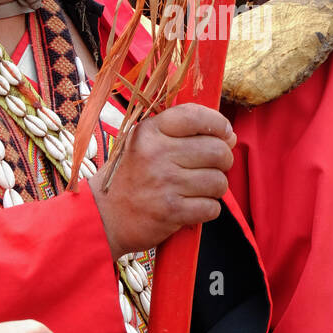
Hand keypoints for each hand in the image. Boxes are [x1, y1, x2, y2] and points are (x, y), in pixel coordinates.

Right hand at [87, 104, 235, 257]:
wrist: (104, 216)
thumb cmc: (130, 176)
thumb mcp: (144, 142)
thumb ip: (182, 133)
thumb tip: (229, 135)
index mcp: (150, 131)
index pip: (196, 116)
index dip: (219, 124)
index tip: (224, 134)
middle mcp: (157, 153)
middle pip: (217, 151)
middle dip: (223, 160)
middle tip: (212, 167)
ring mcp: (165, 183)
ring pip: (218, 181)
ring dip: (215, 188)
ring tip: (198, 189)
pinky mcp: (171, 211)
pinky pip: (212, 208)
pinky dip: (207, 209)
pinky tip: (192, 207)